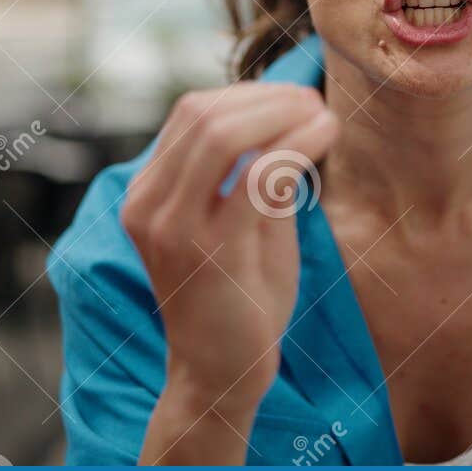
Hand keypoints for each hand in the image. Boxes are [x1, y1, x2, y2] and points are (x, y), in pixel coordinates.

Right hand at [122, 82, 338, 414]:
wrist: (220, 376)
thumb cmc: (238, 300)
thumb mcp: (242, 223)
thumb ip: (255, 173)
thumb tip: (294, 115)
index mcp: (147, 193)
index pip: (191, 112)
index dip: (248, 94)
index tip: (295, 99)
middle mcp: (147, 204)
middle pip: (201, 112)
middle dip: (267, 98)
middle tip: (314, 102)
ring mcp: (172, 227)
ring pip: (222, 134)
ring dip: (281, 114)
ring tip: (322, 117)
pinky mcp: (210, 250)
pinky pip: (255, 175)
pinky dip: (296, 145)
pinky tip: (324, 137)